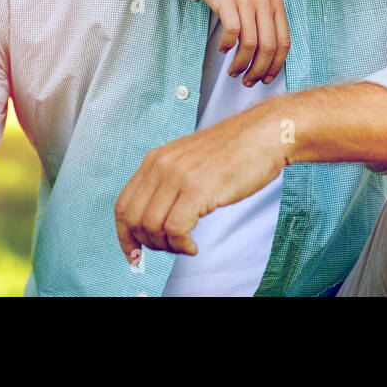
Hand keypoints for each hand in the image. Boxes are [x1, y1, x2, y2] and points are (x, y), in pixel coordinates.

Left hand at [115, 107, 286, 261]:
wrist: (264, 134)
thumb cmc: (234, 150)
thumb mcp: (189, 160)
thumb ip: (168, 182)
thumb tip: (156, 217)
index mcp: (155, 159)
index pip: (123, 204)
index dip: (124, 234)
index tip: (133, 252)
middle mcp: (161, 166)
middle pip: (133, 219)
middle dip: (146, 243)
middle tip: (167, 249)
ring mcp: (178, 177)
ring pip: (152, 227)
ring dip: (167, 246)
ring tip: (185, 245)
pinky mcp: (198, 189)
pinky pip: (175, 229)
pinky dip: (182, 245)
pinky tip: (193, 245)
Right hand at [197, 0, 290, 85]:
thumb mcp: (257, 0)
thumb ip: (264, 22)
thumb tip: (264, 57)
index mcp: (276, 4)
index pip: (283, 43)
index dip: (276, 66)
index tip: (266, 79)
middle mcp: (265, 2)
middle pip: (268, 48)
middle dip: (258, 71)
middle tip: (247, 82)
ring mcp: (246, 0)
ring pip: (249, 44)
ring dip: (241, 64)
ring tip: (233, 71)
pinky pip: (232, 32)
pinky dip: (227, 45)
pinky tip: (222, 49)